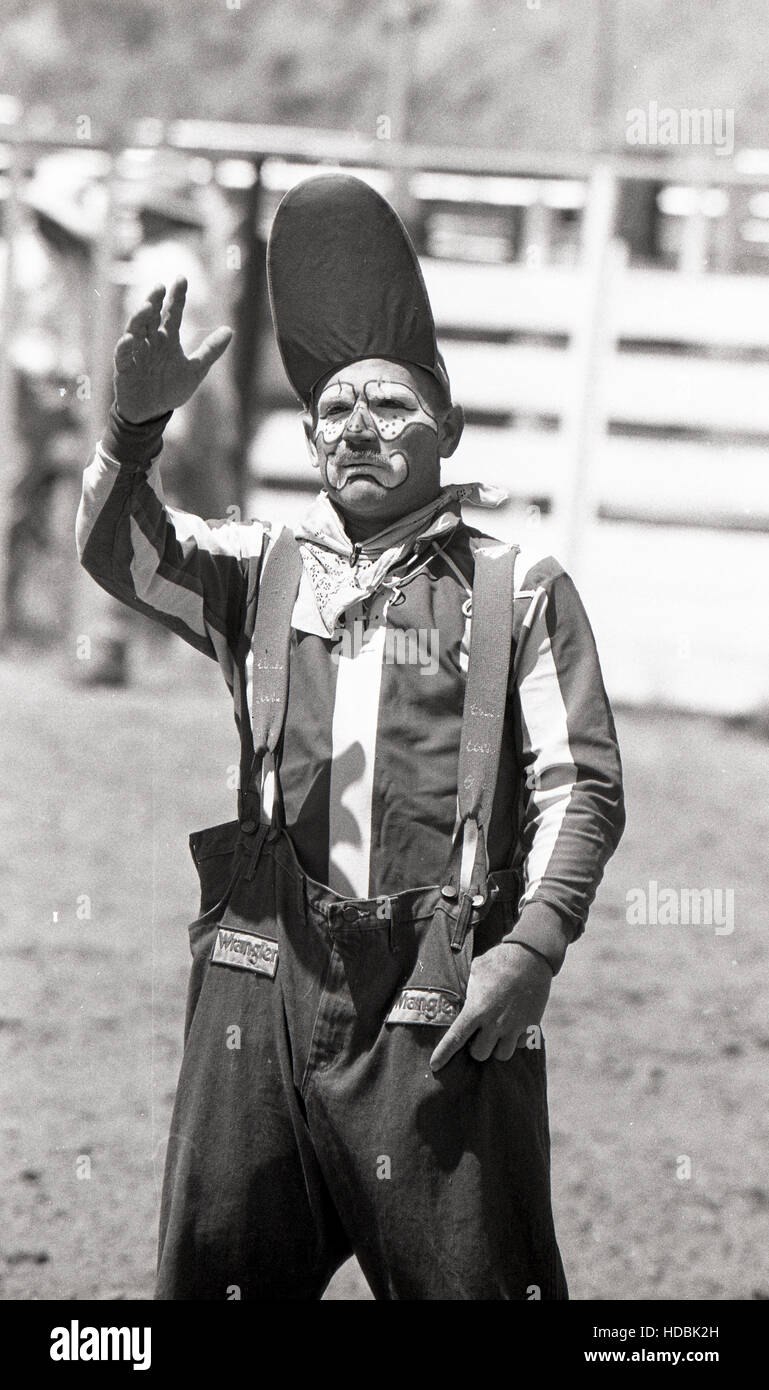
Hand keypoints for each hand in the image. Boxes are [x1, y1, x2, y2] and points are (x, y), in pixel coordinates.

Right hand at [114, 278, 232, 423]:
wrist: (152, 412)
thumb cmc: (171, 389)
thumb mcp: (195, 370)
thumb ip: (210, 350)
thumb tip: (230, 330)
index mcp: (168, 339)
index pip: (173, 313)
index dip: (177, 297)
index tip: (182, 279)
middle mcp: (151, 341)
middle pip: (152, 316)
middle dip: (155, 301)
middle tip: (160, 287)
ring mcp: (136, 352)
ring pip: (135, 329)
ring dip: (139, 318)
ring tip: (147, 307)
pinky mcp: (124, 366)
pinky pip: (122, 354)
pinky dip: (125, 346)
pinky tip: (129, 339)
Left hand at [429, 942, 551, 1070]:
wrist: (531, 957)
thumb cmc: (498, 961)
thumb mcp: (476, 971)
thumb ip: (468, 991)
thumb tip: (463, 1002)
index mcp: (477, 1009)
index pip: (456, 1038)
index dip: (444, 1054)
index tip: (435, 1066)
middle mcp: (495, 1022)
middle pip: (480, 1054)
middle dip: (476, 1048)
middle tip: (477, 1035)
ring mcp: (514, 1026)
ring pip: (501, 1055)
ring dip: (496, 1047)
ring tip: (495, 1033)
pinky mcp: (531, 1026)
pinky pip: (520, 1046)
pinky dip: (514, 1040)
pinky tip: (512, 1026)